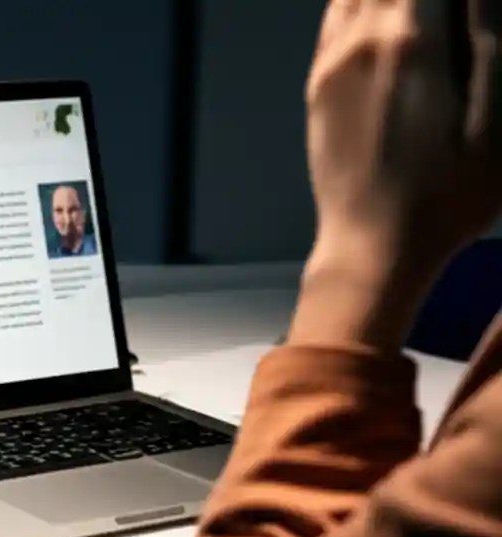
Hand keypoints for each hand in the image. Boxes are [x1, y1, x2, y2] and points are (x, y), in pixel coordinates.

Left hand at [292, 0, 501, 350]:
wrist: (374, 247)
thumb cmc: (449, 192)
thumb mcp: (497, 119)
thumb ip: (489, 35)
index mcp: (412, 38)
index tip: (473, 14)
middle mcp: (361, 38)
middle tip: (457, 20)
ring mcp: (332, 61)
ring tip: (431, 17)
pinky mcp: (318, 84)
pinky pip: (336, 14)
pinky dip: (364, 1)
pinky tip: (393, 15)